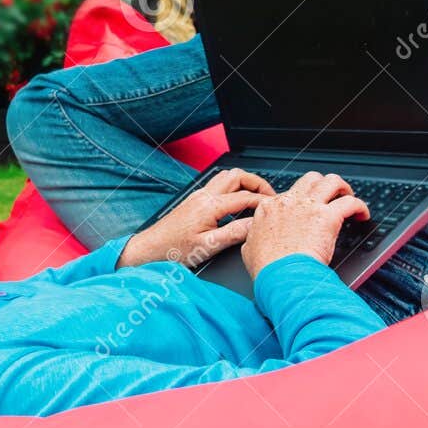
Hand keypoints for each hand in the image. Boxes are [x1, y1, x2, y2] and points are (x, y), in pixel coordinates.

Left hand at [117, 168, 276, 268]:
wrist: (149, 250)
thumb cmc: (173, 250)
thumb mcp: (208, 247)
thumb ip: (234, 233)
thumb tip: (255, 225)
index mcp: (209, 206)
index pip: (246, 197)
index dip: (265, 201)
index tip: (277, 208)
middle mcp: (203, 196)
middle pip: (237, 176)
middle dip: (257, 183)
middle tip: (270, 197)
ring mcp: (197, 197)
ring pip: (226, 178)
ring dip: (244, 183)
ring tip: (256, 198)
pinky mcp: (193, 202)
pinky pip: (217, 187)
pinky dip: (233, 190)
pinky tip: (237, 205)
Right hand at [241, 172, 370, 277]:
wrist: (280, 275)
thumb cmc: (266, 268)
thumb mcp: (249, 249)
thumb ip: (254, 238)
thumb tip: (255, 239)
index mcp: (269, 208)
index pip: (287, 194)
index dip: (300, 201)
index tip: (307, 210)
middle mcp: (289, 202)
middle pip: (310, 179)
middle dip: (322, 185)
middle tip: (331, 196)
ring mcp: (309, 207)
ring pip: (331, 181)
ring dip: (342, 188)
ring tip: (348, 197)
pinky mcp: (328, 217)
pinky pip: (350, 202)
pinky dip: (360, 206)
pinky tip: (363, 215)